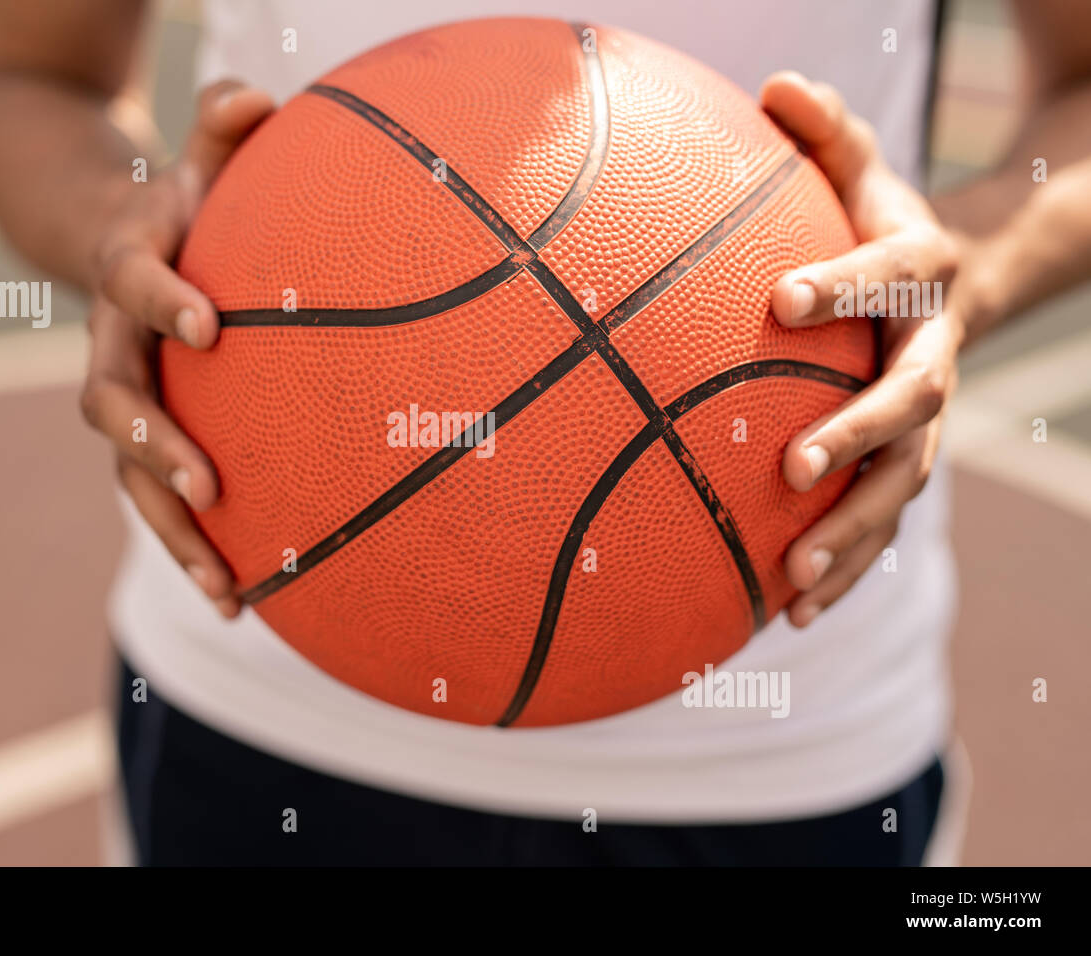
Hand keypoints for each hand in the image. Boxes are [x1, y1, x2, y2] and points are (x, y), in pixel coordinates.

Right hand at [79, 81, 272, 616]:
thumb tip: (259, 97)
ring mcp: (124, 401)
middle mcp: (111, 344)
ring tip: (228, 590)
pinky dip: (196, 548)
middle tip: (206, 485)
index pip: (132, 283)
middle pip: (111, 403)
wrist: (115, 247)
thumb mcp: (199, 159)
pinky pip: (159, 500)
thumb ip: (223, 126)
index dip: (162, 299)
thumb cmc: (182, 205)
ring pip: (127, 474)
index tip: (209, 325)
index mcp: (126, 270)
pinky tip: (247, 599)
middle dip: (153, 447)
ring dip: (173, 532)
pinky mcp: (144, 443)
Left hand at [760, 72, 965, 626]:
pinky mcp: (908, 458)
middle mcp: (932, 350)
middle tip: (790, 468)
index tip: (780, 300)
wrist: (970, 277)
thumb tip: (776, 84)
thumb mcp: (866, 171)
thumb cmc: (887, 220)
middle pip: (909, 402)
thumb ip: (827, 135)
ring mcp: (926, 416)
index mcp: (919, 274)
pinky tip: (790, 613)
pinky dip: (848, 566)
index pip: (885, 275)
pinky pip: (885, 520)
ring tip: (794, 583)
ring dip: (853, 534)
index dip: (839, 285)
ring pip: (903, 484)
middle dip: (855, 437)